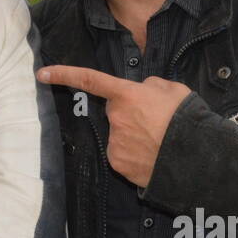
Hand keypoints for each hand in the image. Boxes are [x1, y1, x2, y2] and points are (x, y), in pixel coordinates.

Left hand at [38, 65, 191, 187]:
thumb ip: (150, 85)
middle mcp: (115, 118)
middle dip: (129, 114)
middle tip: (156, 122)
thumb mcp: (173, 89)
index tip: (42, 74)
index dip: (64, 75)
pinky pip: (122, 154)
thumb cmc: (187, 119)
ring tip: (159, 141)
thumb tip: (141, 90)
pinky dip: (134, 154)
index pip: (89, 80)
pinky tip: (153, 155)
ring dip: (133, 135)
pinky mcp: (118, 163)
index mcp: (126, 95)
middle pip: (115, 112)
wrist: (196, 158)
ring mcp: (114, 142)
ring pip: (119, 134)